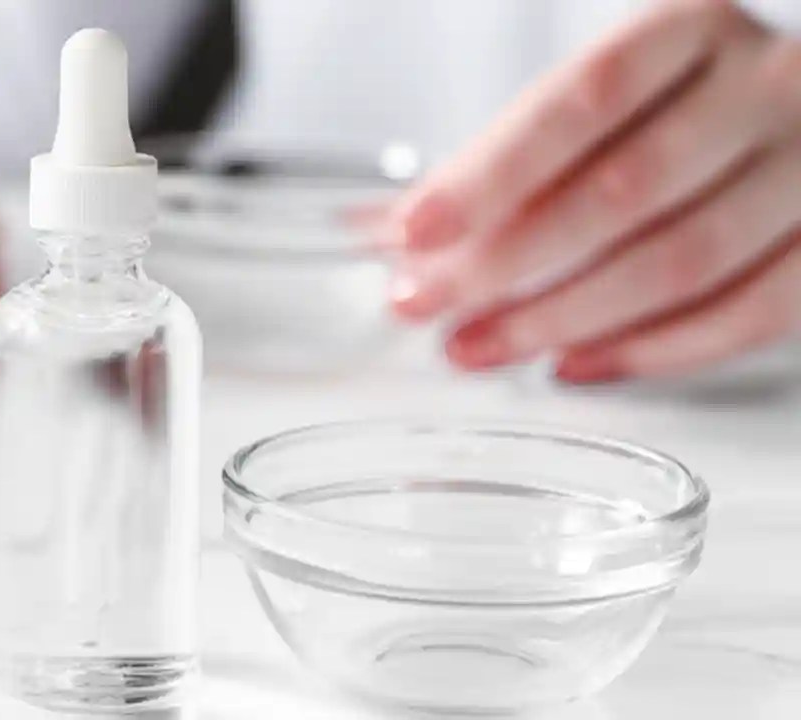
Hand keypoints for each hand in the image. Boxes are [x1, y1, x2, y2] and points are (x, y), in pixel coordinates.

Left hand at [380, 0, 800, 381]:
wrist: (795, 116)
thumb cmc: (671, 110)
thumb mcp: (591, 106)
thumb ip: (498, 162)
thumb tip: (387, 233)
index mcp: (689, 30)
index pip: (581, 100)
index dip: (491, 173)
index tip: (415, 232)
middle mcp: (765, 87)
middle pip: (624, 189)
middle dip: (507, 263)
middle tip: (430, 306)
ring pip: (682, 262)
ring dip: (562, 319)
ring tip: (480, 347)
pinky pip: (747, 316)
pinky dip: (650, 352)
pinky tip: (573, 362)